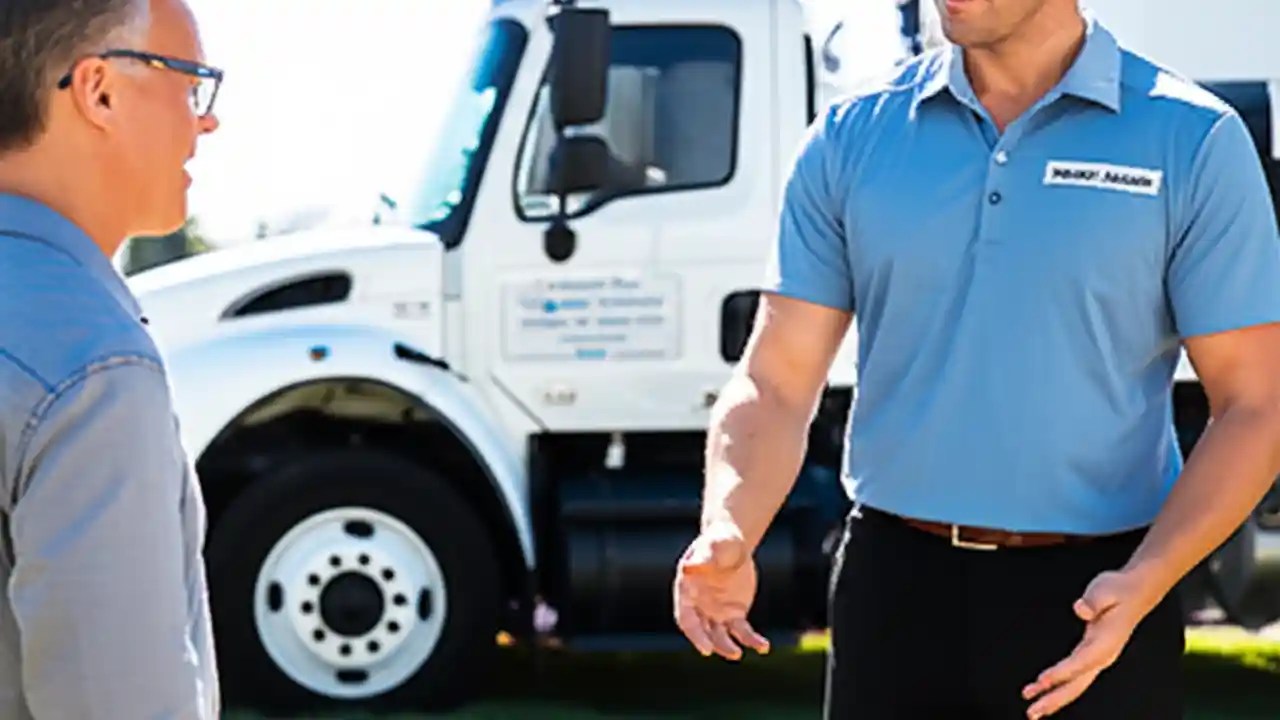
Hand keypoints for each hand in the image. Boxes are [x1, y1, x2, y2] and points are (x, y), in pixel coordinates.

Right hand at [672, 521, 770, 660]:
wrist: (734, 544)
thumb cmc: (719, 541)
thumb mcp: (713, 545)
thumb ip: (704, 556)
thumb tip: (690, 565)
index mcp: (686, 591)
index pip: (686, 619)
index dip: (695, 635)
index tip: (706, 649)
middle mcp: (698, 606)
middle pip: (703, 632)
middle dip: (716, 644)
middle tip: (734, 653)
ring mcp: (716, 613)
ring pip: (720, 636)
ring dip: (730, 647)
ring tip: (741, 653)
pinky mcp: (734, 615)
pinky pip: (742, 632)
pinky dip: (752, 640)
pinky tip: (763, 646)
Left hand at [1021, 569, 1162, 718]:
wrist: (1136, 591)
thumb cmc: (1118, 589)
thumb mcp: (1105, 589)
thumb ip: (1093, 600)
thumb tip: (1081, 609)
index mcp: (1106, 642)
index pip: (1081, 661)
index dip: (1061, 673)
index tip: (1042, 680)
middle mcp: (1103, 655)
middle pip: (1077, 684)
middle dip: (1054, 699)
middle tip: (1032, 711)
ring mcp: (1098, 658)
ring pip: (1075, 685)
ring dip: (1053, 698)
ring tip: (1032, 709)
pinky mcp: (1092, 655)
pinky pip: (1074, 676)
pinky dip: (1058, 686)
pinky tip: (1043, 691)